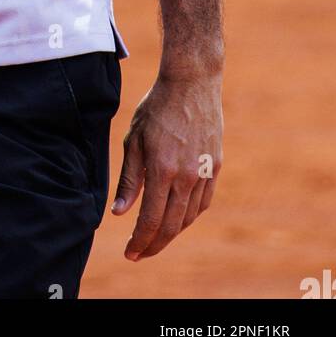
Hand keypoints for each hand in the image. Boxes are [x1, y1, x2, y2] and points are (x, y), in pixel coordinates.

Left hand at [111, 70, 222, 260]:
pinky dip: (189, 217)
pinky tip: (177, 219)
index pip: (151, 220)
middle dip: (153, 244)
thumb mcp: (134, 139)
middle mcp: (186, 176)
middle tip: (139, 254)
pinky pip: (203, 203)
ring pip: (189, 217)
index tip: (130, 253)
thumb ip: (129, 179)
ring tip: (155, 238)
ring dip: (172, 234)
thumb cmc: (156, 108)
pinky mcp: (216, 166)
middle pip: (171, 226)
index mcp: (162, 169)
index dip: (140, 241)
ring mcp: (204, 172)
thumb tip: (120, 214)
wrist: (192, 83)